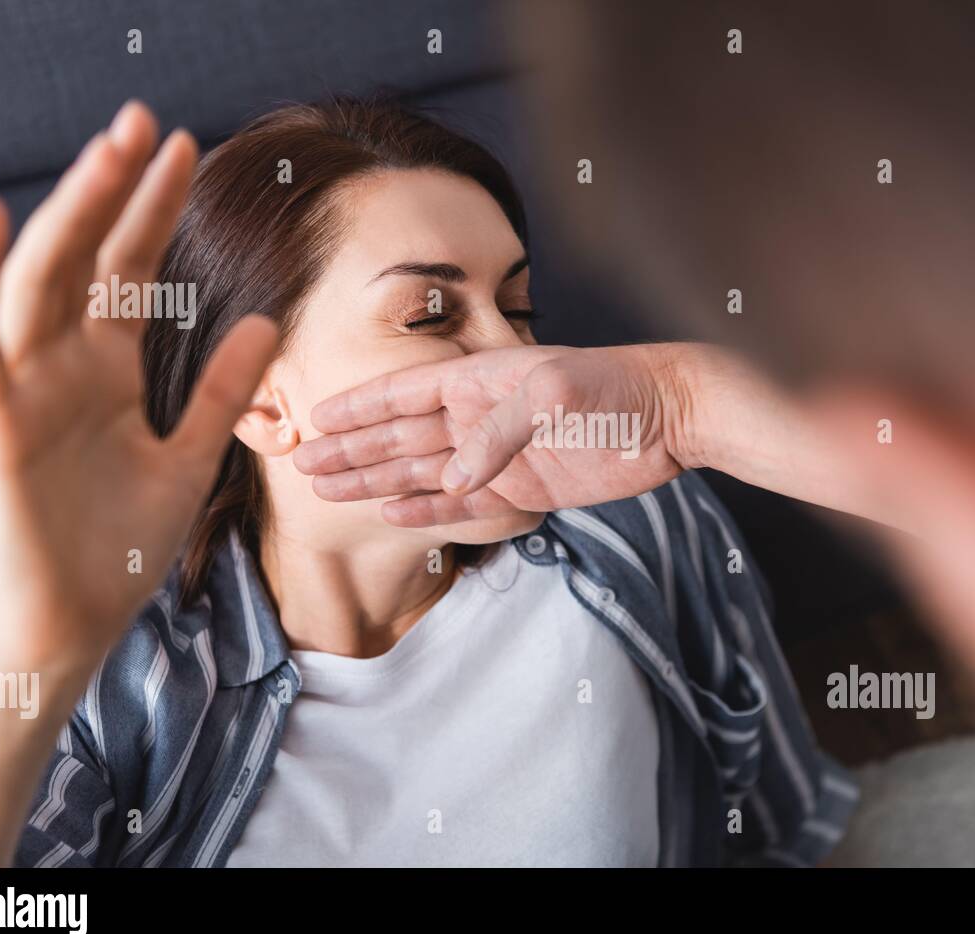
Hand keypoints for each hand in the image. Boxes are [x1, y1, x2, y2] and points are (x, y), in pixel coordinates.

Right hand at [0, 101, 276, 667]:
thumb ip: (225, 391)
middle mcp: (62, 369)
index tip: (188, 151)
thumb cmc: (122, 546)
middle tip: (148, 120)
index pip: (130, 271)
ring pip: (37, 282)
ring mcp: (23, 391)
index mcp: (108, 374)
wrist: (74, 624)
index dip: (154, 211)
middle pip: (85, 259)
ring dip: (68, 214)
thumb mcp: (190, 457)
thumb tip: (269, 320)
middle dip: (116, 190)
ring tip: (106, 149)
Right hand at [293, 343, 698, 525]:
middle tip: (304, 465)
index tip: (315, 419)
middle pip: (401, 435)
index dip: (359, 407)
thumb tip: (452, 478)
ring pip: (423, 470)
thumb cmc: (613, 387)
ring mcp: (499, 456)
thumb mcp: (554, 392)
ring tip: (330, 491)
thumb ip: (497, 431)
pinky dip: (427, 510)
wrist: (670, 418)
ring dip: (377, 479)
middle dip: (353, 449)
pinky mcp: (524, 490)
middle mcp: (480, 417)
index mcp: (479, 380)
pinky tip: (392, 513)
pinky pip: (463, 504)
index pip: (403, 393)